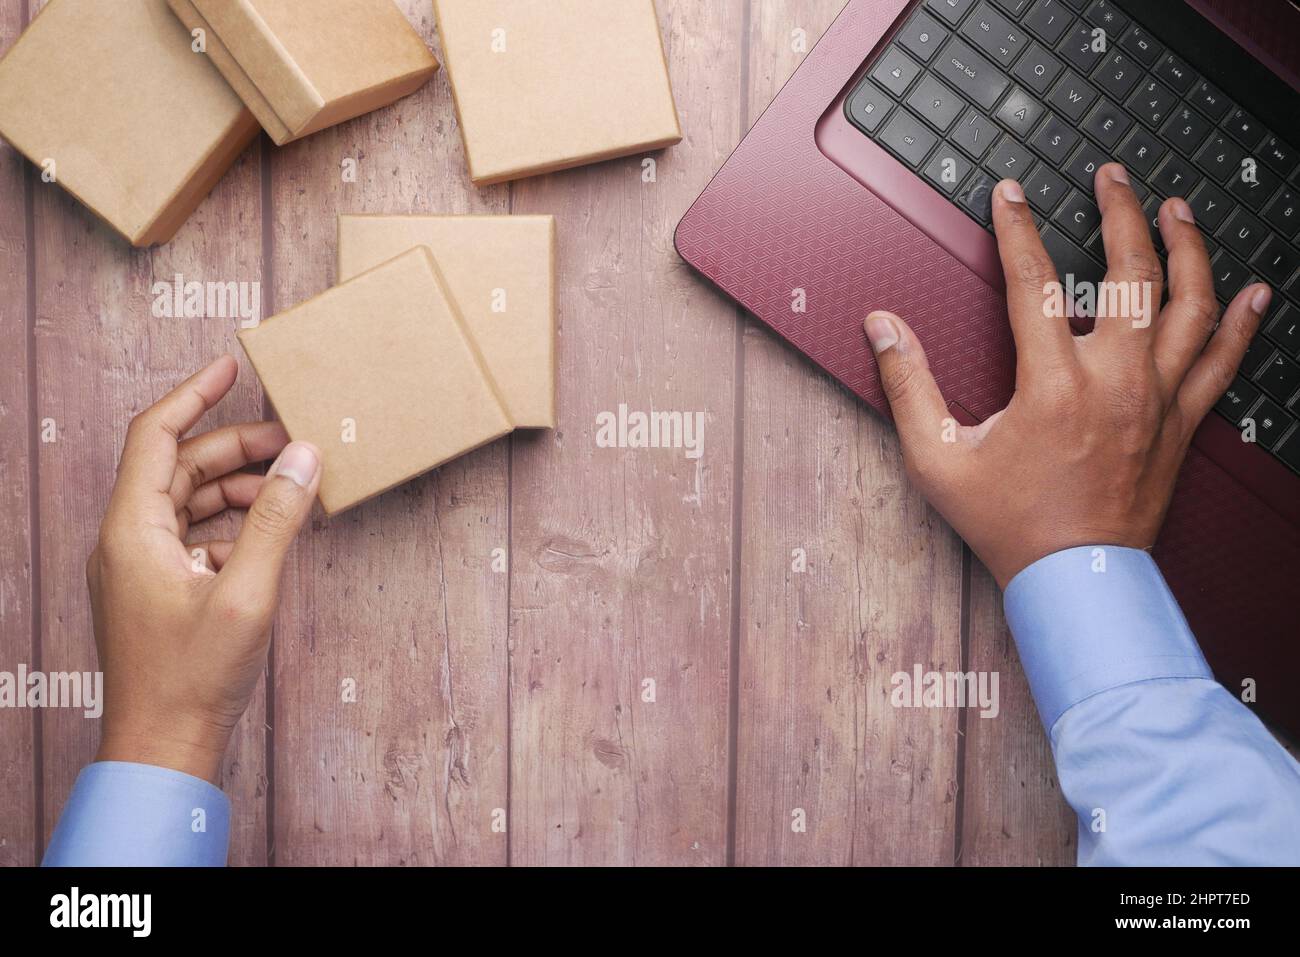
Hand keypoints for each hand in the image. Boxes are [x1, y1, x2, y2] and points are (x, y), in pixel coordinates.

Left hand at [88, 356, 320, 783]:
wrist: (163, 745)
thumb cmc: (194, 676)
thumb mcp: (248, 591)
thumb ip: (276, 519)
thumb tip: (303, 457)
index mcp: (131, 529)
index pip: (155, 435)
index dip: (193, 394)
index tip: (230, 366)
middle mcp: (127, 539)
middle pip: (179, 466)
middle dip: (235, 446)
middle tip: (291, 439)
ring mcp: (140, 566)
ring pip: (189, 500)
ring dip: (238, 486)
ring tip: (289, 486)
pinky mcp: (158, 589)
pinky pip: (195, 536)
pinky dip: (233, 525)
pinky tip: (271, 535)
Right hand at [864, 163, 1269, 588]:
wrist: (1075, 580)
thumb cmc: (1008, 524)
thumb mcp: (936, 459)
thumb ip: (907, 386)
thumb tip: (884, 328)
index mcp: (1052, 384)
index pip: (1033, 281)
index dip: (1018, 229)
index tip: (1011, 195)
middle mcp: (1115, 381)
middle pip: (1131, 272)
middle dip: (1121, 212)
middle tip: (1112, 177)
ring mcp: (1157, 400)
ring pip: (1187, 305)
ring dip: (1186, 248)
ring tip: (1179, 209)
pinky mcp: (1182, 424)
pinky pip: (1221, 363)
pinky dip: (1239, 324)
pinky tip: (1252, 292)